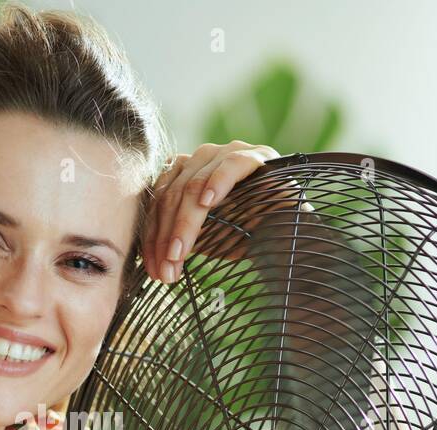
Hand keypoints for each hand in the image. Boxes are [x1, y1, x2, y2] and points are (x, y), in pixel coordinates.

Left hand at [142, 141, 280, 283]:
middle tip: (164, 269)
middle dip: (164, 236)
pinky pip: (231, 166)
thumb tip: (148, 258)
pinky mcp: (256, 157)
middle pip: (173, 194)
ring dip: (183, 224)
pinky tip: (208, 204)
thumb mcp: (203, 239)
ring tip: (178, 255)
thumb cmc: (244, 237)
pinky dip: (218, 183)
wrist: (287, 237)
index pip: (159, 198)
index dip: (151, 234)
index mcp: (186, 172)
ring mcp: (230, 153)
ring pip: (194, 185)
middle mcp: (205, 157)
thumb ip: (177, 236)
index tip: (150, 268)